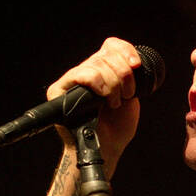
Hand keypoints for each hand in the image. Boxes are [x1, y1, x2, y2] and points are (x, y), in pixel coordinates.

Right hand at [47, 37, 142, 173]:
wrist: (107, 149)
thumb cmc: (117, 127)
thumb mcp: (130, 95)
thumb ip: (129, 75)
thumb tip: (132, 59)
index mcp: (103, 70)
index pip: (111, 45)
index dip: (125, 51)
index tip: (137, 65)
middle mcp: (86, 71)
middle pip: (106, 54)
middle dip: (123, 74)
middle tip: (126, 95)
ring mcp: (72, 80)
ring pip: (96, 65)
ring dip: (112, 84)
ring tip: (114, 103)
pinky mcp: (59, 90)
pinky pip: (80, 74)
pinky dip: (97, 82)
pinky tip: (103, 97)